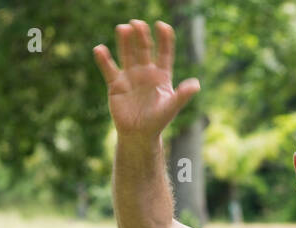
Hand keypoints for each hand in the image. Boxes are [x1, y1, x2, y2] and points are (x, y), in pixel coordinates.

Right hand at [93, 20, 199, 139]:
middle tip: (137, 23)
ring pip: (127, 54)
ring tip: (123, 28)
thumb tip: (196, 84)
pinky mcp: (116, 84)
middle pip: (144, 49)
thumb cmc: (158, 122)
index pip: (164, 53)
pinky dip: (104, 59)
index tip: (162, 26)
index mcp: (161, 75)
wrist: (139, 135)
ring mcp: (130, 76)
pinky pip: (109, 68)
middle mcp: (146, 72)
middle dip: (141, 36)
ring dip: (124, 41)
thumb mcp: (171, 107)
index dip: (164, 39)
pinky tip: (100, 49)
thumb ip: (183, 95)